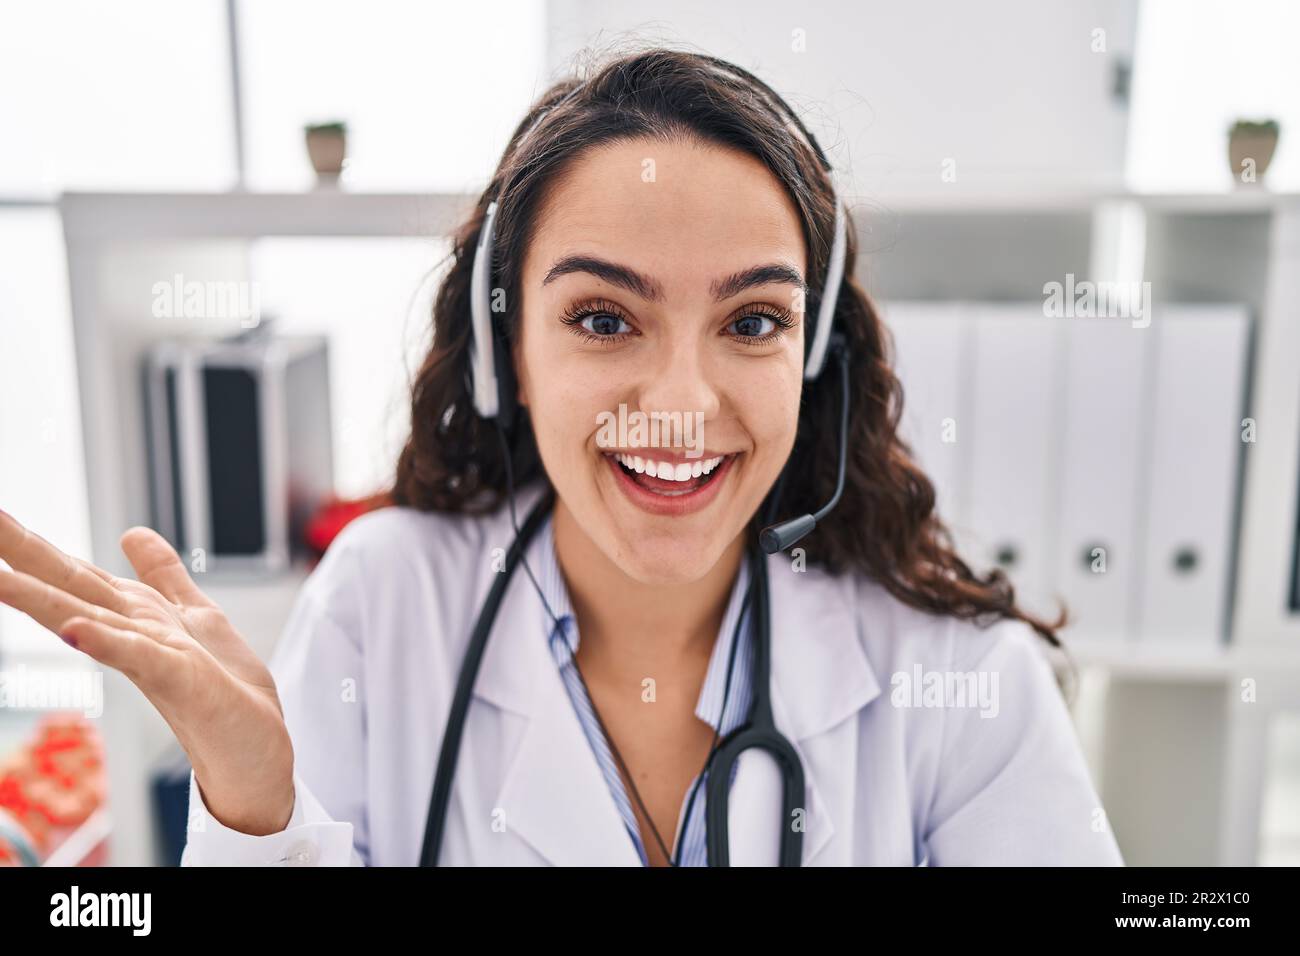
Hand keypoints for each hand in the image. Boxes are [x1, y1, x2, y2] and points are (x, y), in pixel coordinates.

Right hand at [0, 509, 294, 835]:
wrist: (258, 755)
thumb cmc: (225, 693)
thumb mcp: (194, 616)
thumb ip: (163, 576)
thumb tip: (130, 533)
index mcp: (135, 616)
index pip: (73, 573)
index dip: (29, 544)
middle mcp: (133, 635)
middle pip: (69, 587)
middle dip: (20, 554)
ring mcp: (155, 659)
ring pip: (90, 619)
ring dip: (43, 596)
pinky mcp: (184, 681)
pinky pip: (144, 657)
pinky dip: (109, 642)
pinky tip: (73, 627)